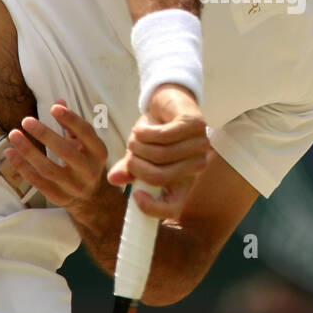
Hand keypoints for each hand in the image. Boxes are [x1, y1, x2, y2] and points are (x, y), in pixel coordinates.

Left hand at [3, 99, 108, 211]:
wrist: (92, 197)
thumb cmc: (86, 162)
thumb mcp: (87, 144)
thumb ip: (73, 124)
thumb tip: (58, 102)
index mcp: (98, 153)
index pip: (86, 133)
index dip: (70, 119)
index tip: (53, 108)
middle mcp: (89, 171)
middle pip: (65, 151)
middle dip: (44, 134)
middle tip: (26, 121)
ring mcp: (73, 187)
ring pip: (47, 168)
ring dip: (28, 150)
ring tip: (14, 134)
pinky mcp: (58, 197)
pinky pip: (37, 181)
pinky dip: (21, 166)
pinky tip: (10, 152)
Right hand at [107, 84, 212, 219]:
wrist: (169, 104)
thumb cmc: (155, 134)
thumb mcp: (139, 154)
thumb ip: (129, 169)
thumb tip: (113, 179)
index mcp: (184, 182)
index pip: (174, 208)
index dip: (153, 208)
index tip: (135, 197)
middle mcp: (196, 167)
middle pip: (159, 178)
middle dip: (136, 165)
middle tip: (130, 155)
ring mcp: (199, 146)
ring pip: (160, 155)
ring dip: (138, 145)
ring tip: (135, 138)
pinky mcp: (195, 125)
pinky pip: (163, 136)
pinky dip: (145, 132)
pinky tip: (141, 128)